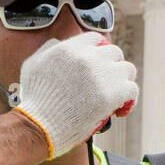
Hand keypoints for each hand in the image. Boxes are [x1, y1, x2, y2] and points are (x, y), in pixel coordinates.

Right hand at [12, 30, 138, 158]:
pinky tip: (120, 110)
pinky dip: (129, 100)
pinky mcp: (112, 95)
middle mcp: (88, 58)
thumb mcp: (32, 65)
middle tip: (109, 81)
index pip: (95, 39)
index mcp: (70, 48)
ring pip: (127, 69)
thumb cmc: (34, 101)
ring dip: (124, 81)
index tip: (99, 63)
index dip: (100, 50)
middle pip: (115, 52)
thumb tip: (60, 43)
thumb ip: (48, 49)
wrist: (40, 126)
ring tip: (118, 94)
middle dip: (114, 65)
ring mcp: (102, 76)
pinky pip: (132, 90)